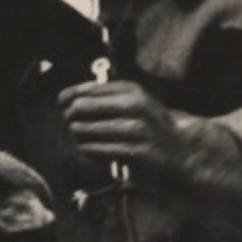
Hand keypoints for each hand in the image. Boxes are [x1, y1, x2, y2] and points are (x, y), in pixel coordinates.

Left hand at [58, 80, 190, 187]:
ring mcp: (138, 129)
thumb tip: (63, 99)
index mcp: (131, 90)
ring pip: (88, 130)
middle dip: (71, 117)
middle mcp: (135, 106)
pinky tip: (88, 151)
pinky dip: (89, 151)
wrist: (179, 148)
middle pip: (82, 107)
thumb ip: (102, 98)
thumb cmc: (147, 126)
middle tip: (71, 125)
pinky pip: (100, 150)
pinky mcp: (138, 151)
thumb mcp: (131, 103)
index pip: (87, 89)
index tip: (61, 105)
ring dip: (79, 136)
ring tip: (80, 139)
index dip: (68, 97)